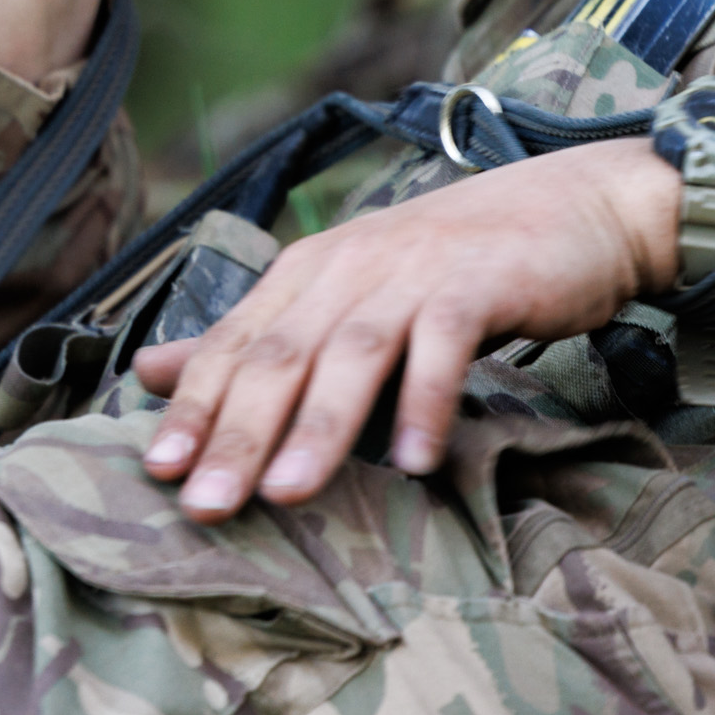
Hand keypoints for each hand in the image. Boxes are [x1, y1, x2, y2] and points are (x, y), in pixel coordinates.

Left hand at [128, 142, 677, 516]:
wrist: (568, 208)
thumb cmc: (448, 267)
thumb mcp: (342, 295)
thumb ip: (254, 339)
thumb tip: (146, 372)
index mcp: (305, 272)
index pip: (233, 345)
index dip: (193, 406)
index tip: (156, 473)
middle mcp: (348, 265)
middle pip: (281, 354)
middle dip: (238, 433)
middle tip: (206, 505)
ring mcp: (413, 272)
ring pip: (353, 353)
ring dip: (319, 427)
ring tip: (288, 494)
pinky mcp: (479, 282)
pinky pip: (445, 344)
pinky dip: (427, 401)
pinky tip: (416, 462)